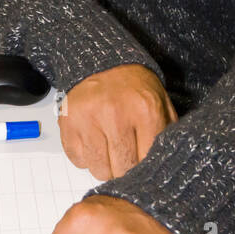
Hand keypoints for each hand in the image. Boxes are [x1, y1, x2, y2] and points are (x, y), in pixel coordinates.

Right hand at [57, 63, 175, 179]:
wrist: (104, 63)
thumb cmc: (134, 87)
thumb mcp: (161, 105)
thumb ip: (166, 135)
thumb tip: (161, 165)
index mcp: (145, 111)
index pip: (145, 161)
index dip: (144, 166)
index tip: (141, 160)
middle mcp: (115, 114)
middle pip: (122, 169)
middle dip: (125, 168)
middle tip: (126, 155)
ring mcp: (89, 119)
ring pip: (99, 170)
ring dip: (105, 166)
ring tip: (109, 148)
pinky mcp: (68, 123)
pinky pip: (78, 161)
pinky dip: (86, 157)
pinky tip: (94, 140)